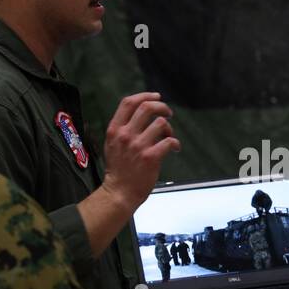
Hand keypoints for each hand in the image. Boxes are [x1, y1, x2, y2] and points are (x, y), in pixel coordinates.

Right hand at [101, 92, 179, 211]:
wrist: (119, 192)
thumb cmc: (118, 170)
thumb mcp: (112, 144)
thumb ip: (123, 129)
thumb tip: (140, 114)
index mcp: (115, 130)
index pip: (129, 103)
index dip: (145, 95)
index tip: (156, 96)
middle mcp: (126, 135)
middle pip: (147, 107)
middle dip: (162, 107)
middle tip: (168, 113)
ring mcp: (138, 146)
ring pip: (161, 123)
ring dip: (169, 128)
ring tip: (169, 136)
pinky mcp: (151, 157)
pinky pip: (169, 141)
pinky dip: (175, 143)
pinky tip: (174, 148)